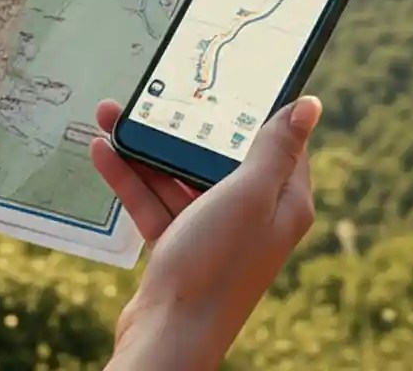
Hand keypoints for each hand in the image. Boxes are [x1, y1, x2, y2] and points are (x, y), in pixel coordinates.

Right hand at [91, 97, 320, 369]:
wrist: (168, 334)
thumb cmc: (215, 265)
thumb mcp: (248, 194)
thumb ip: (274, 147)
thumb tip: (309, 104)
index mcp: (283, 202)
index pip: (276, 142)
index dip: (253, 109)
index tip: (227, 77)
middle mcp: (253, 216)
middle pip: (217, 157)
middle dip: (182, 126)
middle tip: (153, 93)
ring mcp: (213, 232)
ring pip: (178, 177)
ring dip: (145, 149)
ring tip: (110, 115)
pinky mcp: (179, 247)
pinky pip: (155, 202)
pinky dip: (131, 180)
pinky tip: (103, 153)